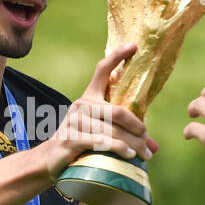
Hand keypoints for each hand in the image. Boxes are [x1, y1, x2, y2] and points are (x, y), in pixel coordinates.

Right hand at [40, 43, 157, 180]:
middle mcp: (82, 104)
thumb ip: (125, 134)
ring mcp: (75, 121)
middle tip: (147, 140)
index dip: (117, 56)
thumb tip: (154, 147)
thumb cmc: (80, 143)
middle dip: (137, 127)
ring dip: (133, 143)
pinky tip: (129, 156)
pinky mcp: (71, 138)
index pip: (102, 70)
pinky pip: (101, 141)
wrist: (50, 159)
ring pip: (113, 130)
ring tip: (145, 154)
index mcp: (89, 97)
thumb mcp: (101, 132)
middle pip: (118, 111)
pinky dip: (118, 149)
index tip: (134, 45)